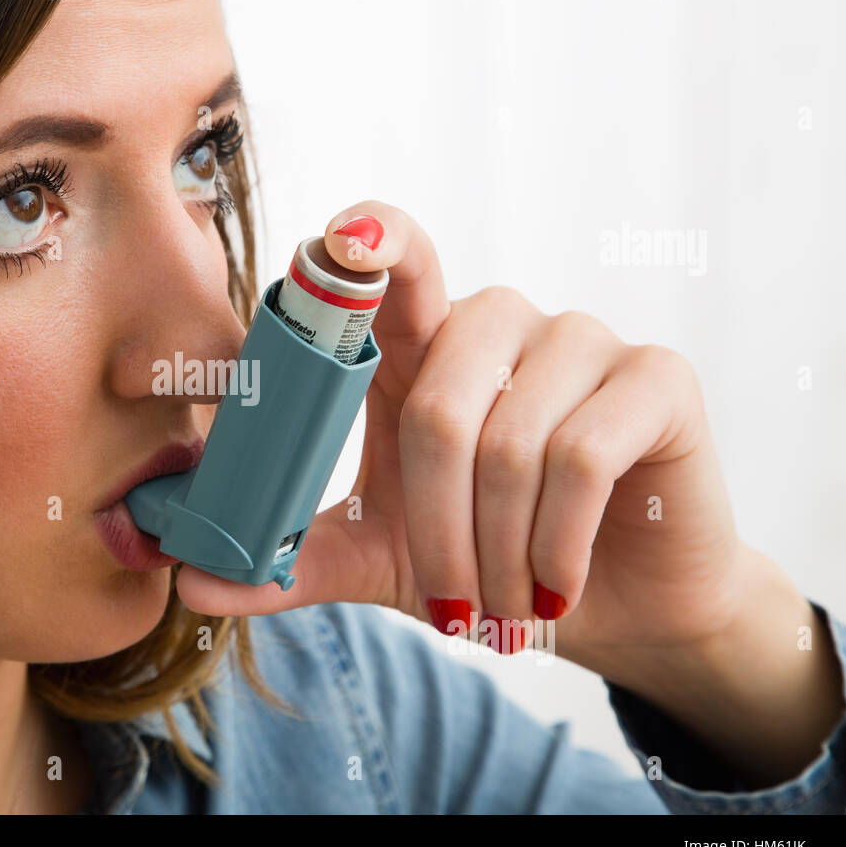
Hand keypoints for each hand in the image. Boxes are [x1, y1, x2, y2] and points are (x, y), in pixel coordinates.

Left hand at [180, 200, 736, 651]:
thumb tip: (188, 580)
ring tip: (504, 602)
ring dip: (496, 549)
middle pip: (436, 400)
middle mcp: (501, 324)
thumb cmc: (487, 560)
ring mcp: (583, 341)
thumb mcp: (382, 561)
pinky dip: (556, 544)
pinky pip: (583, 455)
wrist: (614, 604)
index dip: (367, 242)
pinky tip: (556, 587)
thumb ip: (293, 562)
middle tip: (451, 605)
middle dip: (436, 531)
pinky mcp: (657, 378)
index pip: (393, 263)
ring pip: (509, 438)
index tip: (338, 242)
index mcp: (424, 347)